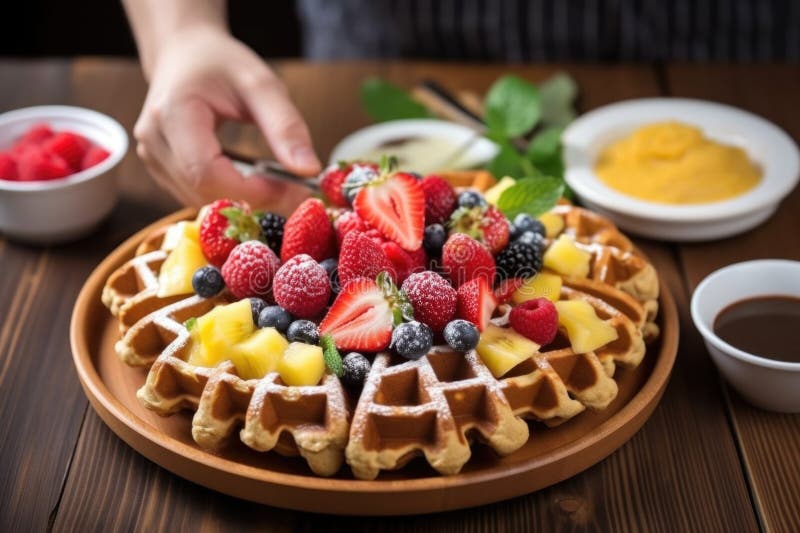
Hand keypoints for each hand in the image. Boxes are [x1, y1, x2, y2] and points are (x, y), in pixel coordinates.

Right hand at [133, 27, 320, 206]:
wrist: (183, 54)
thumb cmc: (220, 64)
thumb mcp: (261, 84)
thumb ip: (285, 126)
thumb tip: (309, 170)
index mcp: (173, 114)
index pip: (207, 174)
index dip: (253, 192)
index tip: (296, 191)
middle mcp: (153, 141)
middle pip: (204, 193)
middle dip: (254, 200)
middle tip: (296, 193)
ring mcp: (151, 158)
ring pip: (201, 201)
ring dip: (244, 202)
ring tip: (280, 185)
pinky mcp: (159, 170)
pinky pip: (197, 196)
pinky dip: (230, 196)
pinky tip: (254, 183)